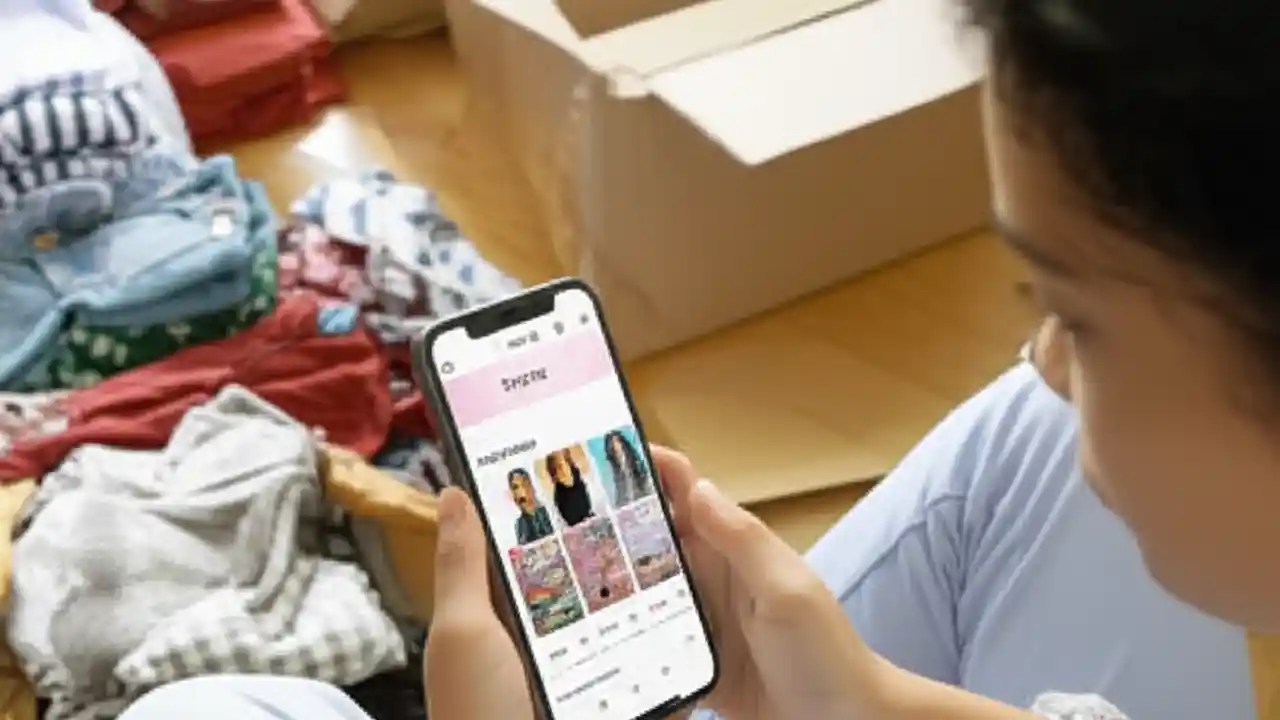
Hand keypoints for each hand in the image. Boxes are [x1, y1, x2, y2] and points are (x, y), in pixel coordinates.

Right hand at [424, 452, 883, 719]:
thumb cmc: (828, 655)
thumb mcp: (786, 591)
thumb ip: (742, 539)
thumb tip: (694, 484)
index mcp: (734, 547)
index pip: (682, 490)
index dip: (643, 466)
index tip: (594, 451)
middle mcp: (712, 575)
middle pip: (648, 536)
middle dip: (604, 521)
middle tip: (549, 516)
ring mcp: (700, 618)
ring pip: (640, 586)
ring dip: (604, 578)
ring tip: (552, 572)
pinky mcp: (691, 660)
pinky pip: (646, 638)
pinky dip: (617, 632)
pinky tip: (582, 636)